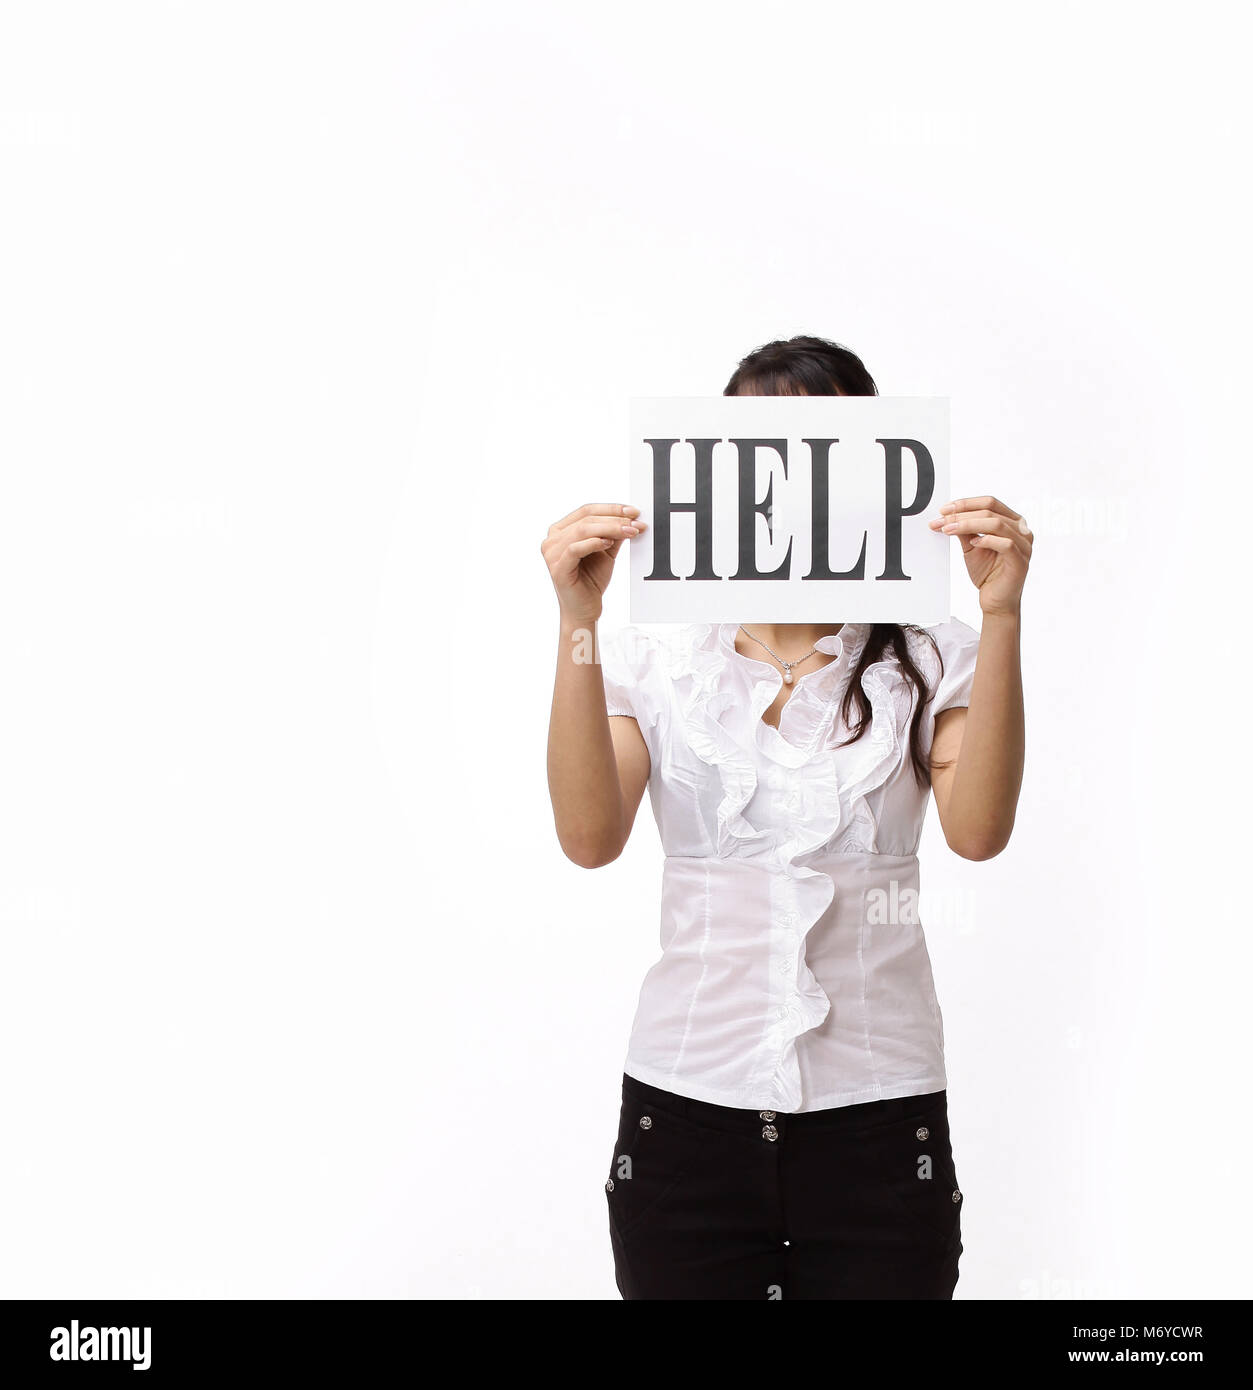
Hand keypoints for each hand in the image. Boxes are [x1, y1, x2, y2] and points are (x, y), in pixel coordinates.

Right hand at [541, 502, 646, 626]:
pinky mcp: (557, 568)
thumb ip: (613, 534)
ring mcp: (552, 553)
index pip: (587, 510)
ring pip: (582, 530)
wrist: (585, 610)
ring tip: (629, 532)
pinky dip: (594, 543)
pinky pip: (575, 549)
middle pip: (586, 518)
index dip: (611, 508)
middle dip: (614, 519)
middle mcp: (553, 539)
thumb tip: (630, 518)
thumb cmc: (591, 581)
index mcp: (561, 531)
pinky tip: (608, 543)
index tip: (633, 511)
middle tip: (635, 523)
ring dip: (609, 529)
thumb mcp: (606, 551)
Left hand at [928, 495, 1031, 617]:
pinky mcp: (1021, 560)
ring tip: (949, 529)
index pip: (990, 502)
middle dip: (962, 514)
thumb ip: (965, 530)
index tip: (944, 510)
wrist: (995, 601)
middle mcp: (1021, 530)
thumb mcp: (971, 546)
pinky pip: (1006, 543)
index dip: (966, 503)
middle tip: (941, 520)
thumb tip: (947, 516)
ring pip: (996, 524)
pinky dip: (987, 540)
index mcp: (1012, 522)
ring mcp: (1024, 545)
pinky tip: (973, 543)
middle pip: (991, 511)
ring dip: (968, 524)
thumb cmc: (988, 573)